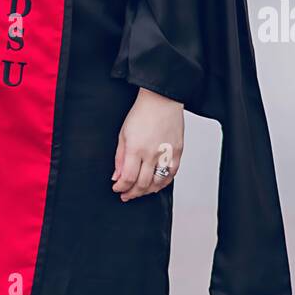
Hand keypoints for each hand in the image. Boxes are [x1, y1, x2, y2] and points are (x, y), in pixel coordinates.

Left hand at [112, 87, 182, 201]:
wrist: (161, 100)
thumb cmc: (141, 113)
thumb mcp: (123, 134)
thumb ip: (120, 158)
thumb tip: (117, 177)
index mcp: (136, 148)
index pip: (128, 178)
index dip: (121, 188)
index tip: (118, 189)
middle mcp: (152, 153)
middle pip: (143, 184)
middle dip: (132, 193)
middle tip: (126, 195)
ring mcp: (167, 154)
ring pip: (158, 183)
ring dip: (147, 191)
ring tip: (140, 191)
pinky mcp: (178, 152)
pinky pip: (172, 175)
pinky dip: (163, 183)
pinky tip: (156, 184)